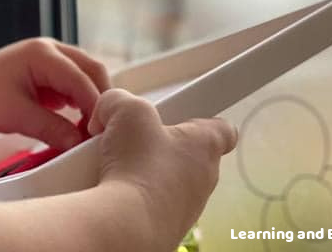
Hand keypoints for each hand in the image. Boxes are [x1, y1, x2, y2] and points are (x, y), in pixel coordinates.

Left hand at [0, 38, 110, 149]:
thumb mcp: (18, 116)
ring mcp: (48, 58)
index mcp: (43, 52)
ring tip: (91, 127)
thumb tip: (79, 143)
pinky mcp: (44, 72)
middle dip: (99, 96)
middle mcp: (49, 49)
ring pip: (83, 74)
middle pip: (90, 68)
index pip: (81, 76)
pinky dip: (78, 100)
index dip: (95, 103)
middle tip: (104, 127)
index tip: (102, 129)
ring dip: (90, 98)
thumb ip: (52, 129)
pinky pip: (71, 83)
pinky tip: (78, 121)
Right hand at [89, 89, 236, 249]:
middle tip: (133, 138)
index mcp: (205, 145)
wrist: (126, 229)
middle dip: (156, 144)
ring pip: (166, 182)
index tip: (184, 116)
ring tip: (115, 167)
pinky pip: (150, 206)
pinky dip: (132, 198)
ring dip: (142, 172)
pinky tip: (112, 192)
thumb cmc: (139, 166)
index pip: (223, 130)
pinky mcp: (165, 231)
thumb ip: (118, 101)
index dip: (203, 119)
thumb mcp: (126, 111)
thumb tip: (108, 111)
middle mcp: (203, 179)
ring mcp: (186, 209)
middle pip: (186, 153)